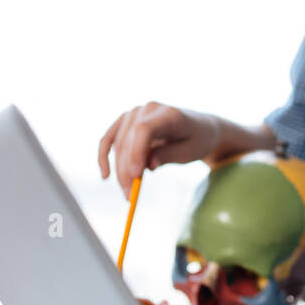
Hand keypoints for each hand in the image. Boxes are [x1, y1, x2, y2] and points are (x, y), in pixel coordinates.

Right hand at [97, 102, 220, 195]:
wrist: (200, 127)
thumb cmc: (197, 140)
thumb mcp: (190, 151)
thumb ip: (169, 155)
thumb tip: (148, 166)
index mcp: (169, 114)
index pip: (144, 129)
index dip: (136, 152)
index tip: (136, 176)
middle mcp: (149, 108)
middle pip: (129, 140)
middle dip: (127, 170)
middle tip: (130, 196)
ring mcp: (135, 112)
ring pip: (119, 144)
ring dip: (119, 171)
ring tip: (127, 193)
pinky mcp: (126, 120)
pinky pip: (110, 138)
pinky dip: (105, 156)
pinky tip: (106, 175)